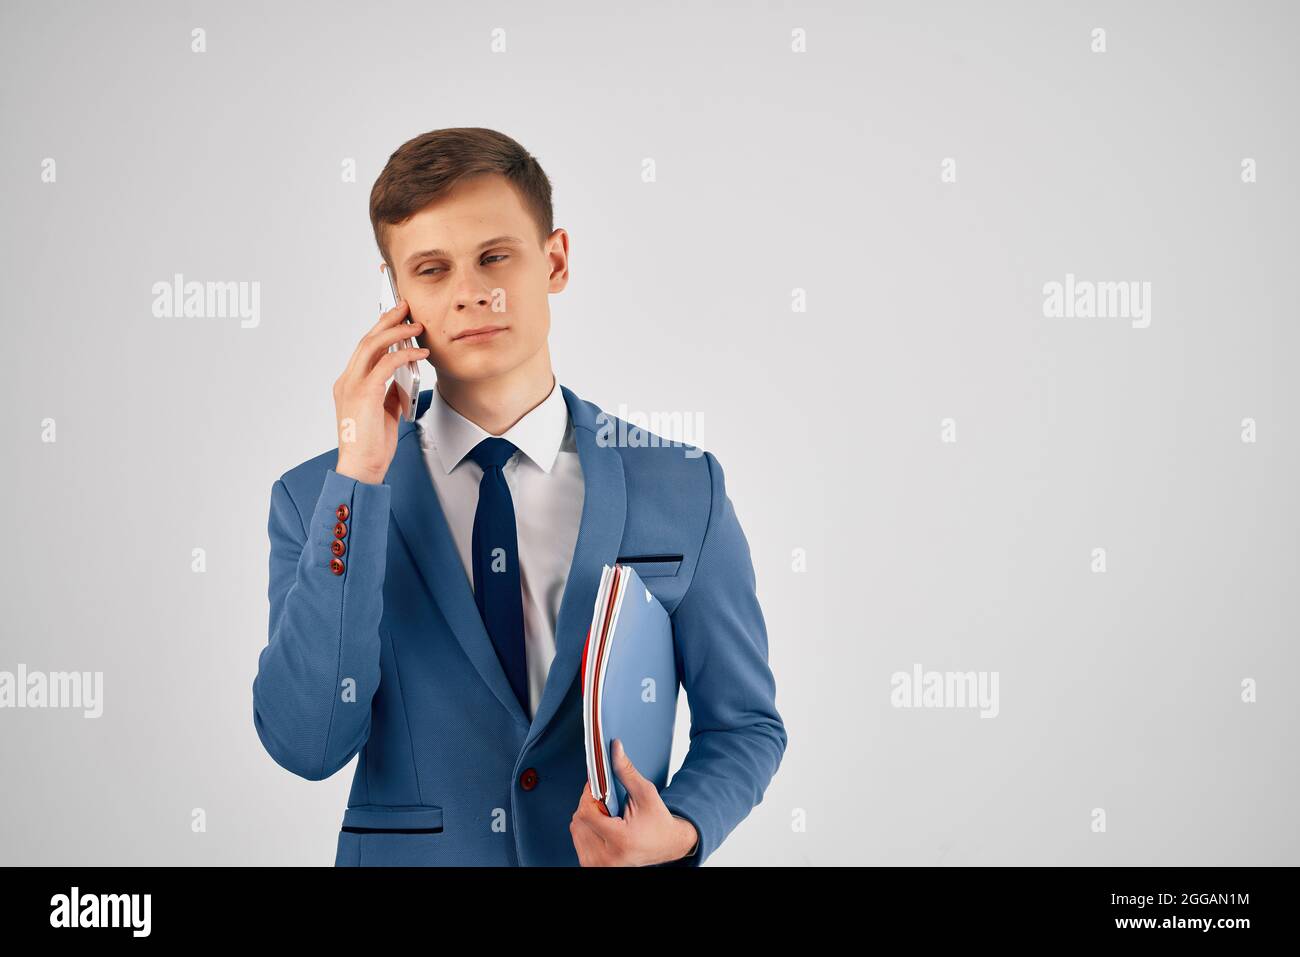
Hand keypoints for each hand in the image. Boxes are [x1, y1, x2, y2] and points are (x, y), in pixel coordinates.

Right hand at [333, 297, 427, 483]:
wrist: (361, 469)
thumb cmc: (371, 446)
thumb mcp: (384, 414)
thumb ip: (389, 394)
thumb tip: (401, 381)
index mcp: (349, 384)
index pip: (364, 349)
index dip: (380, 330)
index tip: (395, 317)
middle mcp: (347, 381)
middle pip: (367, 340)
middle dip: (387, 320)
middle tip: (405, 307)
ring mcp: (352, 386)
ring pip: (373, 346)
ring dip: (396, 332)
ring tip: (416, 324)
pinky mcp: (364, 394)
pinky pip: (386, 364)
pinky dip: (403, 354)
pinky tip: (419, 353)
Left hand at [570, 738, 697, 865]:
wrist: (668, 846)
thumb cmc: (659, 822)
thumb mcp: (646, 793)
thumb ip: (626, 771)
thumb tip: (614, 748)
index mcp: (620, 840)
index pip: (586, 813)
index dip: (589, 795)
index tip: (596, 787)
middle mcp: (607, 858)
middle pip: (579, 820)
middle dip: (589, 804)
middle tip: (607, 801)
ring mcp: (598, 865)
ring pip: (576, 829)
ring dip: (587, 816)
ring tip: (607, 815)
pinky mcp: (593, 866)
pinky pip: (578, 839)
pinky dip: (586, 828)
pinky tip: (603, 825)